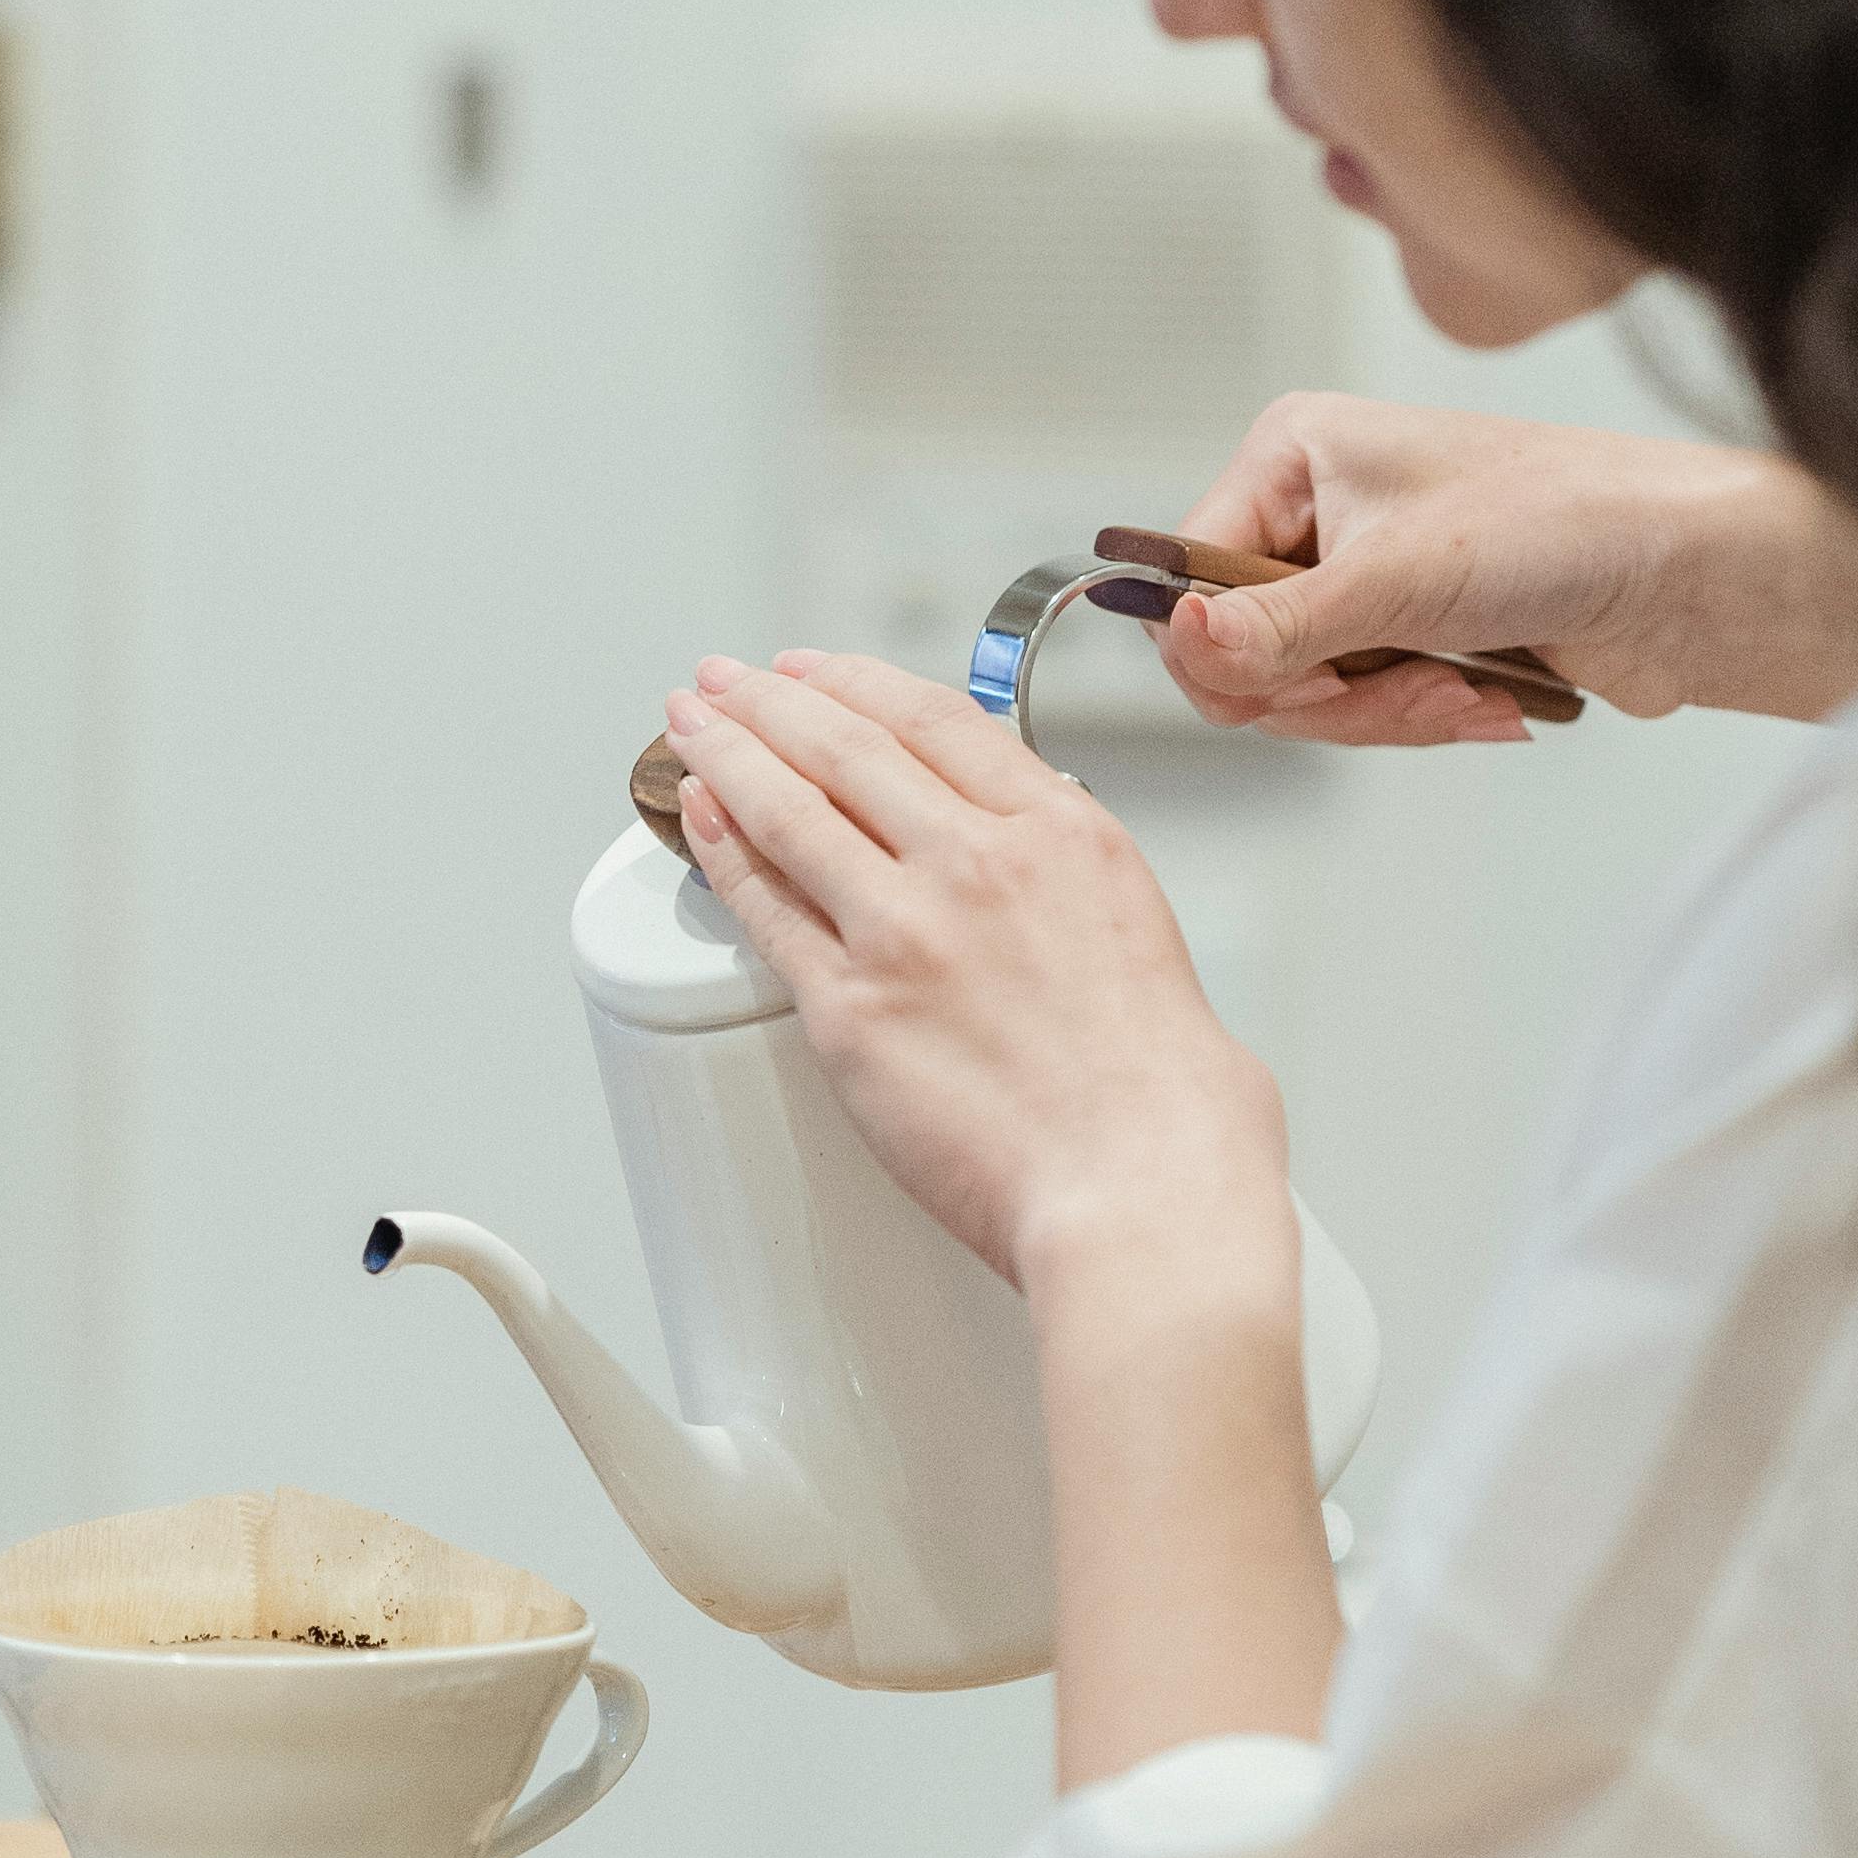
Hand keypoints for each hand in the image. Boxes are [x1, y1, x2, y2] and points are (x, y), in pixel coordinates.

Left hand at [661, 652, 1289, 1312]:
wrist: (1143, 1187)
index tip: (816, 670)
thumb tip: (1036, 875)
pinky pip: (766, 910)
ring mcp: (906, 931)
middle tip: (726, 680)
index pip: (937, 720)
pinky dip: (723, 853)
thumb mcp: (1143, 928)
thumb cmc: (1168, 1100)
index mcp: (1062, 834)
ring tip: (690, 725)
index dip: (858, 684)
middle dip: (772, 701)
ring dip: (727, 754)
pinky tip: (701, 821)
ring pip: (790, 809)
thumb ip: (1070, 880)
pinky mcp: (850, 1010)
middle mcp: (978, 863)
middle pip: (847, 747)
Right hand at [1158, 395, 1857, 741]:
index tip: (1294, 683)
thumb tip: (1177, 644)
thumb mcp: (1397, 579)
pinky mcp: (1414, 628)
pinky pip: (1370, 705)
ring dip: (1390, 712)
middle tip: (1412, 687)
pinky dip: (1424, 716)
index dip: (1228, 648)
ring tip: (1466, 694)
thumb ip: (1276, 627)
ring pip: (1308, 691)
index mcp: (1292, 453)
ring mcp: (1366, 571)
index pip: (1188, 574)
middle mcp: (1318, 506)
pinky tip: (1489, 701)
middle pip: (1245, 648)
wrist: (1688, 573)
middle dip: (1331, 693)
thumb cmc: (1562, 524)